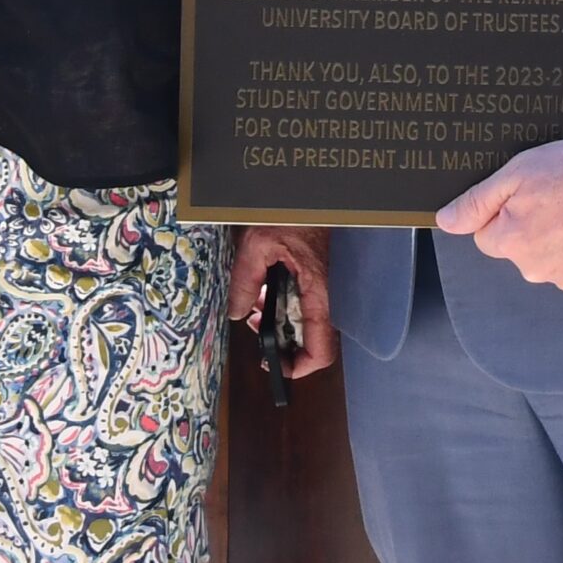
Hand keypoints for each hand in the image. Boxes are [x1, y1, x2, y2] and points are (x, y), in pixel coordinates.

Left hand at [227, 225, 337, 374]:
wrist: (308, 194)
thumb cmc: (291, 214)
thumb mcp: (258, 243)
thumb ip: (245, 281)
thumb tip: (238, 313)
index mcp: (318, 294)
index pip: (320, 350)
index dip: (298, 367)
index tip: (274, 364)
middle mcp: (325, 297)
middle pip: (310, 342)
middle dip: (280, 341)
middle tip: (255, 325)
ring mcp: (322, 289)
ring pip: (305, 324)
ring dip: (279, 322)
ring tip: (255, 304)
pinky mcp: (316, 279)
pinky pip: (303, 305)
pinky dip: (283, 305)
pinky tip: (265, 289)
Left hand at [435, 141, 562, 291]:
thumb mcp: (519, 171)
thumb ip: (477, 201)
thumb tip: (445, 222)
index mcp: (513, 244)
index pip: (489, 235)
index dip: (506, 209)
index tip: (531, 190)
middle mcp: (539, 271)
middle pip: (522, 249)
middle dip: (534, 226)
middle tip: (562, 193)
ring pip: (553, 258)